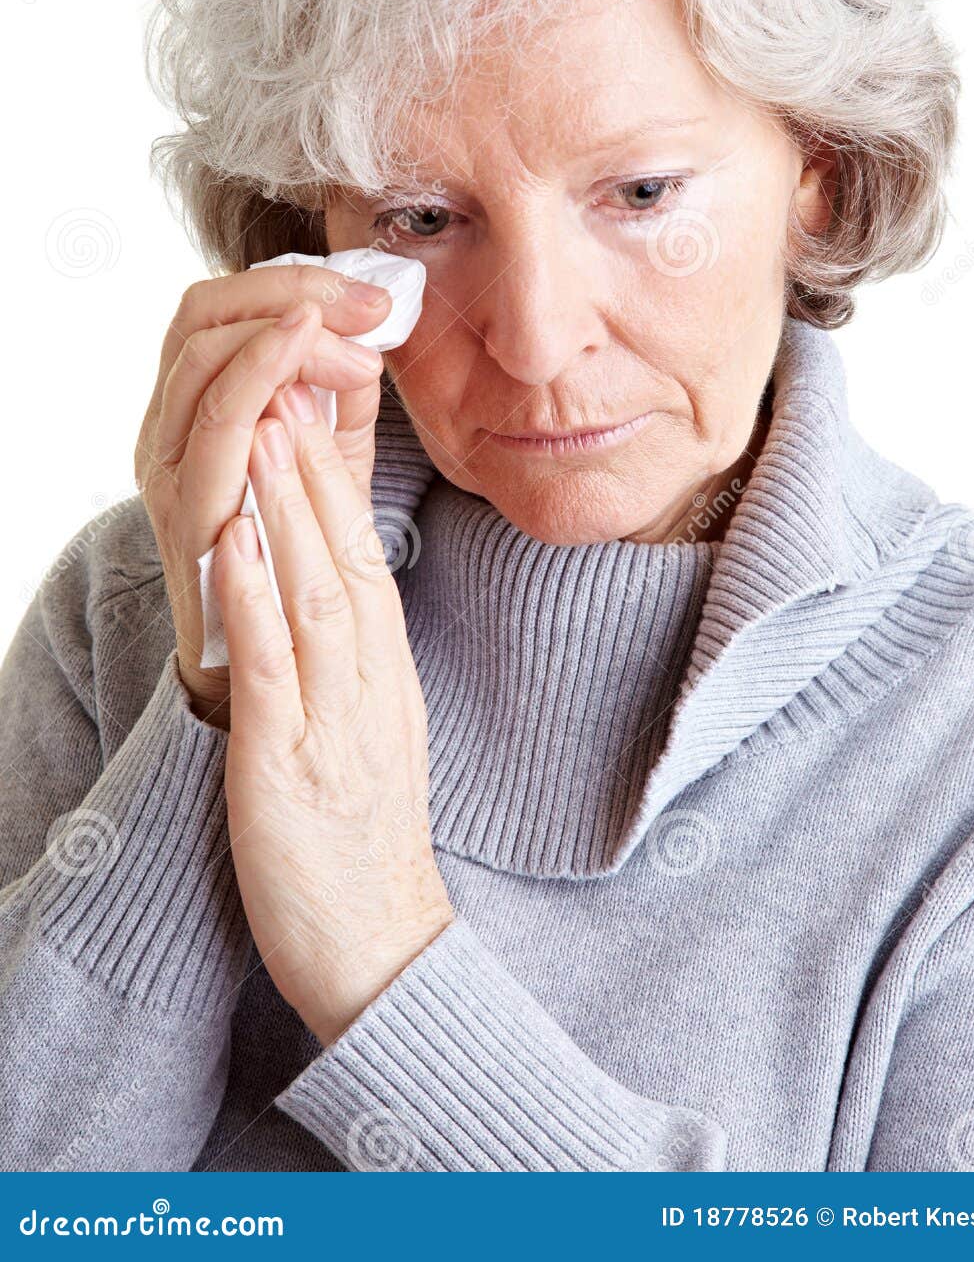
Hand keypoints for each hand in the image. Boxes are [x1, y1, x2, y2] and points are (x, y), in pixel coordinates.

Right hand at [134, 265, 392, 724]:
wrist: (255, 672)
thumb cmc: (291, 561)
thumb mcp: (325, 466)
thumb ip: (343, 399)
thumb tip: (373, 331)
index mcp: (193, 406)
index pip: (220, 306)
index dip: (292, 283)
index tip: (372, 295)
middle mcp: (166, 429)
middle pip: (201, 319)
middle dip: (291, 297)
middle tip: (369, 310)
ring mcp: (169, 474)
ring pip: (202, 368)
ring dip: (281, 342)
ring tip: (353, 347)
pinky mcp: (186, 521)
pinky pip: (212, 442)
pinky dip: (256, 394)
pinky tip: (308, 386)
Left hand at [211, 353, 453, 1045]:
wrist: (380, 947)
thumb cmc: (363, 837)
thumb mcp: (372, 728)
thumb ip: (353, 656)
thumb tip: (324, 585)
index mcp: (385, 673)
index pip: (366, 556)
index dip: (338, 478)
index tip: (315, 408)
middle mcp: (370, 684)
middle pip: (348, 557)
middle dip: (317, 466)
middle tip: (296, 378)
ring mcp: (336, 722)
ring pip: (319, 595)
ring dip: (291, 511)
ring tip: (269, 433)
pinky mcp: (290, 768)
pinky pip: (276, 671)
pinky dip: (256, 601)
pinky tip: (236, 546)